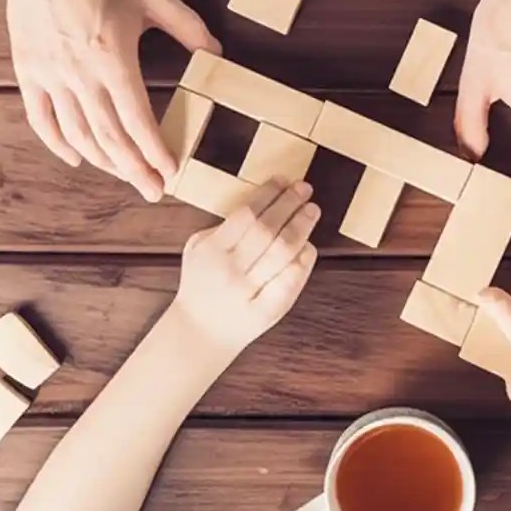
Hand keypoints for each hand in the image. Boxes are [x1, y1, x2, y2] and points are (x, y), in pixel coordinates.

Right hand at [5, 0, 219, 200]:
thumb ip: (187, 25)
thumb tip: (217, 51)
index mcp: (112, 56)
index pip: (136, 119)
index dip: (154, 151)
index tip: (170, 173)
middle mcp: (79, 72)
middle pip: (109, 138)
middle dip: (134, 170)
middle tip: (153, 191)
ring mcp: (49, 73)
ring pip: (77, 134)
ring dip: (103, 162)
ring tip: (125, 175)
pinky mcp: (28, 69)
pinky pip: (42, 119)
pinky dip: (59, 144)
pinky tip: (77, 158)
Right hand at [171, 180, 320, 354]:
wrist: (202, 331)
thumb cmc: (203, 282)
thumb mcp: (198, 248)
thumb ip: (224, 226)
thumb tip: (266, 200)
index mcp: (211, 251)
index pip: (245, 215)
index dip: (267, 194)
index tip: (282, 180)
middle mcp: (230, 271)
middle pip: (267, 230)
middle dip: (289, 205)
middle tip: (304, 189)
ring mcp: (249, 293)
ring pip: (282, 253)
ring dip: (301, 227)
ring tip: (312, 210)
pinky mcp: (267, 311)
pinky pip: (290, 281)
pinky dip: (302, 261)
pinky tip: (308, 245)